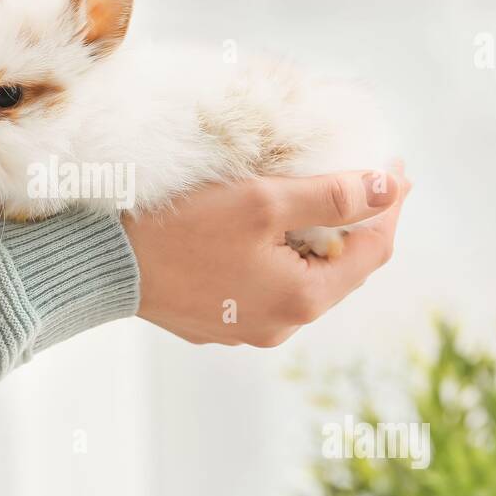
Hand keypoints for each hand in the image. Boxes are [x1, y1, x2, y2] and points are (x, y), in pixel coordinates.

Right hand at [124, 167, 409, 345]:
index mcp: (301, 300)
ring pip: (299, 278)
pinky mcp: (214, 323)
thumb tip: (392, 186)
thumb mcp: (263, 200)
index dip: (389, 205)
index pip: (373, 250)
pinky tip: (258, 227)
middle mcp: (279, 327)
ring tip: (308, 196)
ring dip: (310, 239)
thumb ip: (333, 196)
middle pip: (338, 268)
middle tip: (358, 175)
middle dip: (353, 222)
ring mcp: (245, 330)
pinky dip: (273, 256)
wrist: (100, 263)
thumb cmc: (178, 228)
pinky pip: (262, 287)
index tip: (395, 165)